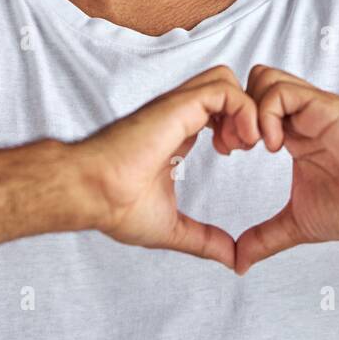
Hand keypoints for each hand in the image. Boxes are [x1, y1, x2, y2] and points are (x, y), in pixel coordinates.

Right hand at [74, 65, 261, 270]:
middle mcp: (178, 115)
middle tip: (245, 146)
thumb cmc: (116, 206)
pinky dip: (243, 110)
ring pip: (226, 79)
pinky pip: (225, 90)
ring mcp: (178, 107)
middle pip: (224, 86)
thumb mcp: (172, 227)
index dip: (235, 125)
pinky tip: (238, 142)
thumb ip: (204, 240)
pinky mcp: (178, 106)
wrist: (92, 193)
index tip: (235, 154)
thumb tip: (232, 260)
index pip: (215, 109)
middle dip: (246, 110)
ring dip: (246, 108)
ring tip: (243, 143)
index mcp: (177, 133)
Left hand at [233, 64, 338, 274]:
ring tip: (254, 145)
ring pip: (263, 78)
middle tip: (233, 147)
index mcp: (292, 134)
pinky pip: (283, 92)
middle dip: (231, 111)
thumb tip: (239, 261)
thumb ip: (266, 237)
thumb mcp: (299, 223)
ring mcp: (312, 109)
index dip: (227, 124)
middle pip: (249, 84)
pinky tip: (275, 146)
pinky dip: (268, 114)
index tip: (225, 152)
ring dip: (249, 110)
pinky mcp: (325, 108)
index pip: (247, 106)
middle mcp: (300, 116)